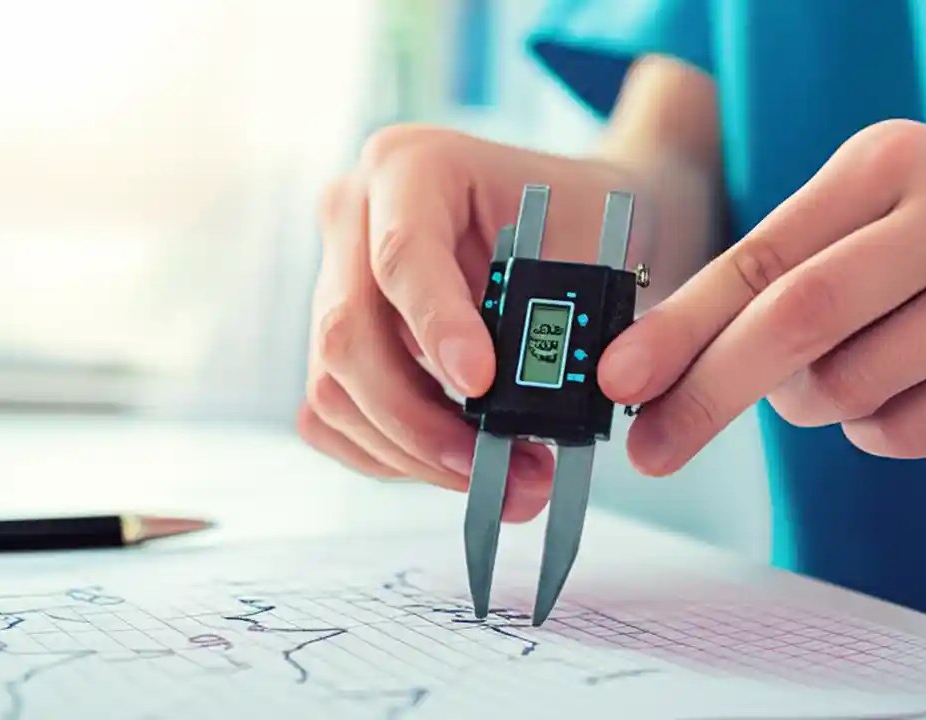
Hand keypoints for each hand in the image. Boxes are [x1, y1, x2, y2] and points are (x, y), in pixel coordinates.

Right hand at [300, 125, 629, 519]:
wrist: (576, 217)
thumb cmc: (585, 220)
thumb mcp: (591, 247)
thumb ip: (557, 316)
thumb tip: (534, 409)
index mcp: (411, 165)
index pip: (401, 256)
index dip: (436, 328)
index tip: (482, 385)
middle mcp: (354, 216)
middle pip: (348, 336)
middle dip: (421, 421)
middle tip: (496, 470)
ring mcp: (335, 278)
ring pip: (334, 389)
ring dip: (412, 452)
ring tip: (501, 482)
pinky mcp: (336, 336)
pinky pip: (334, 415)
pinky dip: (392, 454)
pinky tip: (455, 465)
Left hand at [599, 120, 925, 472]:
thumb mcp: (883, 188)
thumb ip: (795, 256)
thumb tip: (685, 358)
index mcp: (886, 164)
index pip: (761, 255)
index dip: (680, 326)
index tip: (620, 377)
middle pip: (797, 325)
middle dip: (707, 396)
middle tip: (652, 448)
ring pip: (846, 393)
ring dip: (807, 403)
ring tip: (843, 363)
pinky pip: (905, 433)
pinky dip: (873, 427)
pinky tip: (901, 383)